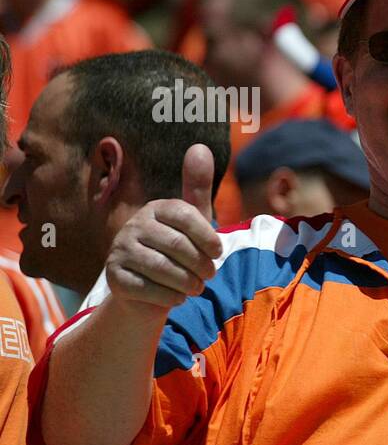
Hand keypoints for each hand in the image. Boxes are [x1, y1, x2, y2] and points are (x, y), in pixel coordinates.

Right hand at [104, 144, 221, 310]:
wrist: (148, 290)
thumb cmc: (178, 252)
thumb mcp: (193, 221)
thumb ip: (198, 188)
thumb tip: (200, 146)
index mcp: (157, 208)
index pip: (188, 216)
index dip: (209, 238)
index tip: (218, 253)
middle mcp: (134, 225)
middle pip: (179, 247)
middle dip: (201, 266)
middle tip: (208, 276)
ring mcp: (120, 250)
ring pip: (165, 270)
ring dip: (188, 284)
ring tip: (195, 287)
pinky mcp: (113, 277)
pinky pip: (150, 290)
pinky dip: (170, 298)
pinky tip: (176, 298)